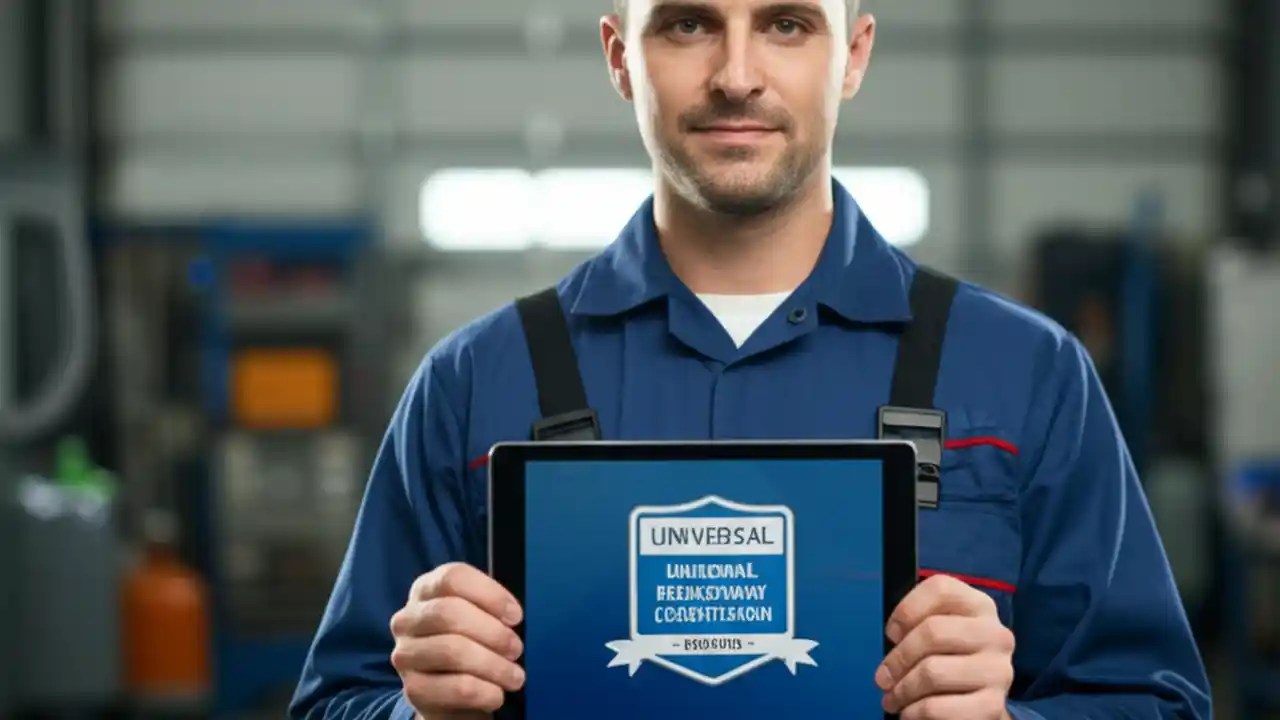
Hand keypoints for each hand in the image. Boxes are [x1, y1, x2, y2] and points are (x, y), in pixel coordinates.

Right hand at [390, 562, 524, 717]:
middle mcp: (408, 619)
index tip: (516, 615)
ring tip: (514, 676)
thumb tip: (513, 616)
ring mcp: (406, 654)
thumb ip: (490, 609)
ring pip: (452, 651)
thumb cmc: (470, 645)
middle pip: (449, 613)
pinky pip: (456, 687)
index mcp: (426, 590)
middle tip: (517, 648)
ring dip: (493, 664)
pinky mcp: (413, 689)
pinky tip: (497, 694)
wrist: (449, 694)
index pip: (452, 578)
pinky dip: (485, 691)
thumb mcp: (476, 618)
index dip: (489, 594)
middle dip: (492, 632)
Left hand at [876, 574, 1014, 718]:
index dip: (907, 609)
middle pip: (933, 631)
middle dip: (898, 658)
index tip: (892, 632)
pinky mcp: (992, 705)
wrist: (982, 699)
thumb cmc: (951, 659)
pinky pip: (938, 708)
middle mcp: (995, 634)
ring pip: (932, 672)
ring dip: (902, 689)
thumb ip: (919, 623)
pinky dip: (914, 712)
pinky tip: (909, 712)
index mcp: (979, 606)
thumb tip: (893, 638)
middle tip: (883, 677)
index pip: (940, 589)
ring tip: (893, 698)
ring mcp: (997, 670)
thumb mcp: (941, 631)